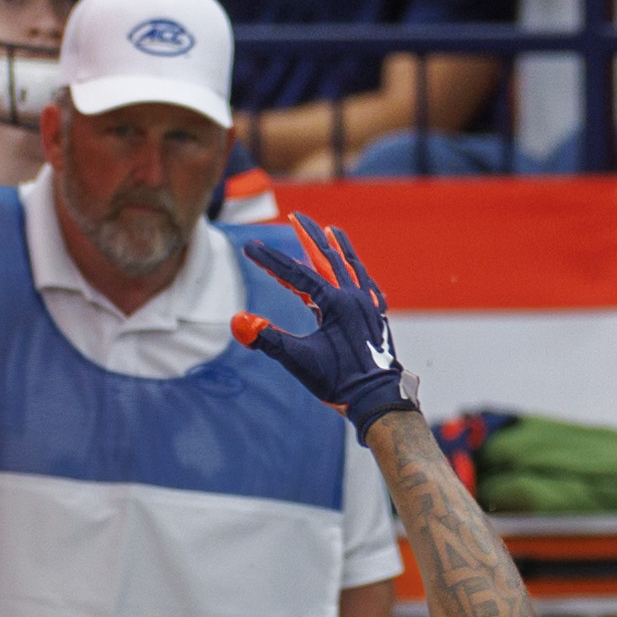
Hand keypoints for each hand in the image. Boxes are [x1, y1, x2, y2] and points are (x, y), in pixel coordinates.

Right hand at [232, 213, 419, 443]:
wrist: (379, 400)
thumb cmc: (339, 382)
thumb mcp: (299, 361)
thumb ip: (268, 339)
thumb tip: (237, 321)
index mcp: (335, 302)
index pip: (296, 274)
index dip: (270, 260)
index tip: (250, 246)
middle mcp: (354, 296)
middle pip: (327, 258)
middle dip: (309, 236)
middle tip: (295, 216)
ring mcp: (368, 305)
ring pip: (351, 267)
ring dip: (338, 248)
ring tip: (332, 230)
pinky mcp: (377, 317)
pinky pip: (366, 286)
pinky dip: (358, 274)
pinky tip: (357, 274)